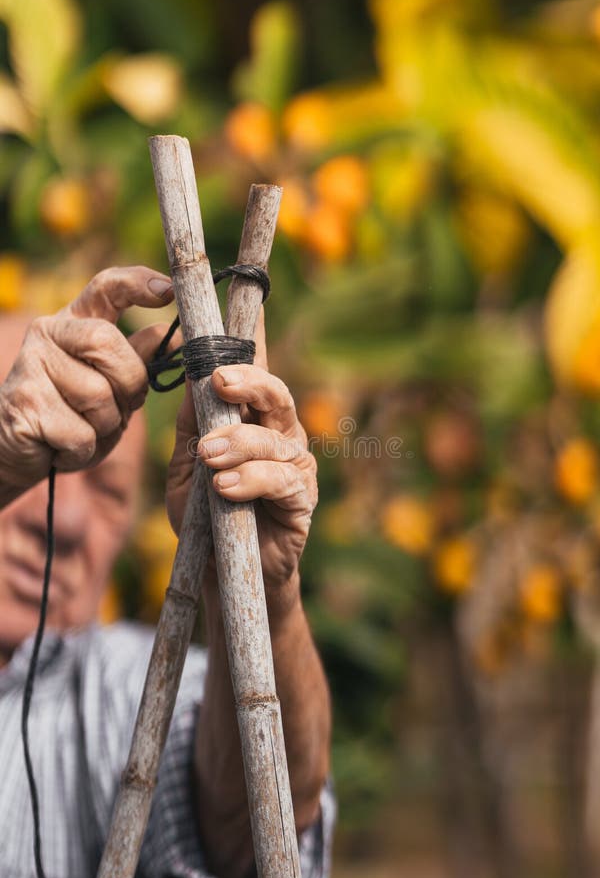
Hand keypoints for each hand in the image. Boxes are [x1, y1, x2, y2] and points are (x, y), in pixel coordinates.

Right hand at [0, 266, 172, 499]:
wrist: (17, 450)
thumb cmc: (72, 412)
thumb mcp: (111, 383)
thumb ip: (138, 358)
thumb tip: (177, 336)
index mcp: (74, 322)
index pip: (106, 287)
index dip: (138, 284)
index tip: (167, 291)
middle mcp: (47, 333)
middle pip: (108, 344)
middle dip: (129, 385)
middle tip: (119, 409)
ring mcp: (30, 365)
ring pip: (98, 396)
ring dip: (105, 426)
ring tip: (84, 430)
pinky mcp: (23, 404)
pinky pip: (80, 433)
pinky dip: (84, 450)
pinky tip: (63, 447)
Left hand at [166, 316, 317, 610]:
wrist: (222, 576)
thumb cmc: (206, 516)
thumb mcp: (188, 466)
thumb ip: (193, 426)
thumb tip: (195, 377)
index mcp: (252, 418)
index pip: (254, 371)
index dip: (252, 335)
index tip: (243, 301)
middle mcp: (279, 433)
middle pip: (274, 392)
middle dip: (249, 382)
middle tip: (220, 383)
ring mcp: (295, 466)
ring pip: (275, 438)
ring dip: (239, 444)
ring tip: (209, 459)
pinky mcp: (302, 500)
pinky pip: (281, 481)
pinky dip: (251, 481)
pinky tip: (225, 490)